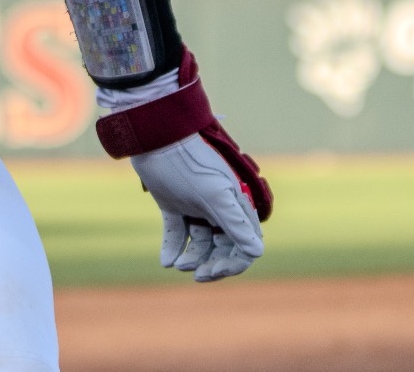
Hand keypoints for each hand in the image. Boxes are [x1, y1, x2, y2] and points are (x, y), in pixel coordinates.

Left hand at [132, 135, 266, 280]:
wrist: (155, 138)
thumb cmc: (188, 164)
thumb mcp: (213, 195)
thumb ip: (235, 223)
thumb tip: (258, 252)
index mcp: (234, 205)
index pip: (244, 244)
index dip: (234, 262)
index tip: (215, 270)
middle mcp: (218, 208)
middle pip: (222, 247)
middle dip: (212, 264)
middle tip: (196, 274)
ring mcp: (196, 207)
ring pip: (200, 243)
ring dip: (191, 257)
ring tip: (177, 264)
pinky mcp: (174, 205)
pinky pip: (178, 233)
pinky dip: (174, 247)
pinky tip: (166, 261)